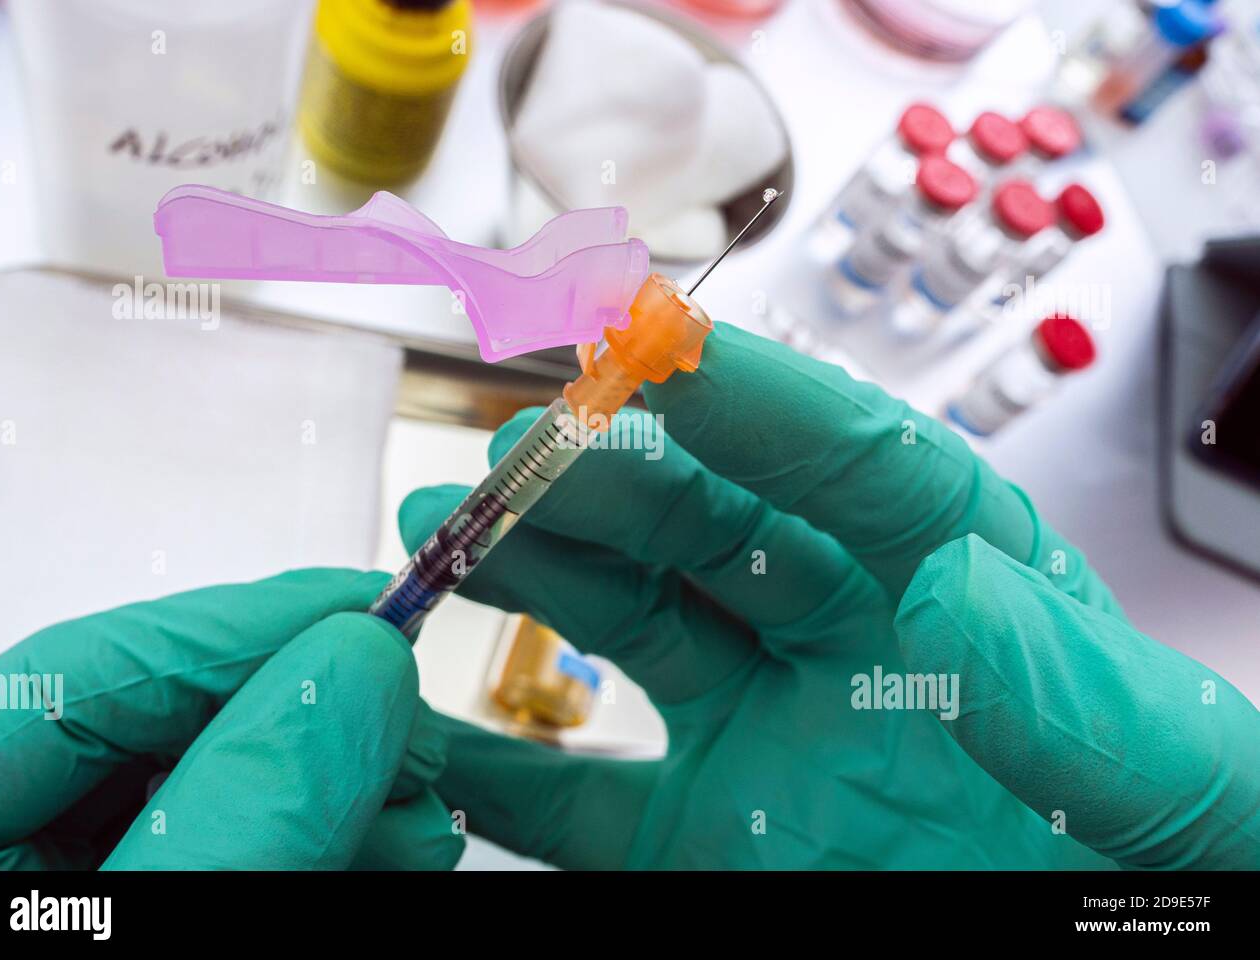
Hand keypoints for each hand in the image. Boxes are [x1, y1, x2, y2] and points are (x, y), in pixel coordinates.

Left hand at [0, 569, 461, 869]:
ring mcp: (74, 879)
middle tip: (412, 723)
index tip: (369, 608)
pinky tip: (386, 843)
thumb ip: (246, 809)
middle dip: (309, 714)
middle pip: (159, 726)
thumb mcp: (169, 929)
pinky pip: (243, 839)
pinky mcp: (150, 891)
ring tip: (422, 808)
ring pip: (218, 783)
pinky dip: (323, 834)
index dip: (237, 629)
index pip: (78, 676)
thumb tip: (352, 662)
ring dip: (338, 781)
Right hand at [400, 323, 1259, 869]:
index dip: (760, 397)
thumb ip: (1084, 697)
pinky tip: (438, 732)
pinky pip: (584, 799)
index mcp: (968, 594)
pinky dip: (502, 769)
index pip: (859, 463)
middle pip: (713, 525)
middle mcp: (848, 645)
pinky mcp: (710, 839)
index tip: (665, 344)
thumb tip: (962, 587)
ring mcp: (766, 738)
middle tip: (525, 448)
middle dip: (611, 474)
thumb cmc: (1149, 883)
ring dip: (538, 577)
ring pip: (631, 625)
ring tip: (455, 533)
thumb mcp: (1172, 789)